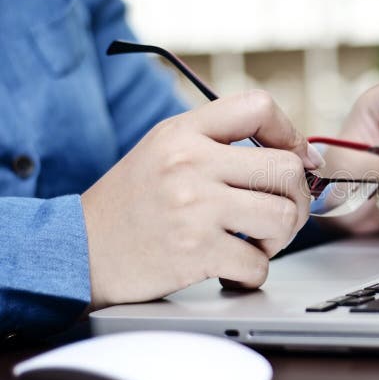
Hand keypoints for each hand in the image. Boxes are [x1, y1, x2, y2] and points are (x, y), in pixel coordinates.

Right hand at [81, 91, 322, 308]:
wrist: (78, 252)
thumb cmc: (131, 204)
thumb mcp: (165, 150)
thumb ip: (221, 143)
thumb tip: (300, 156)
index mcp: (183, 132)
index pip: (258, 106)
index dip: (292, 134)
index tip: (300, 159)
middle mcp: (190, 163)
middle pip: (286, 169)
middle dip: (296, 198)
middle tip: (280, 214)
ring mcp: (194, 207)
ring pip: (283, 216)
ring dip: (279, 237)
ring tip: (255, 242)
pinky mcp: (196, 251)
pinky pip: (259, 264)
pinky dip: (253, 273)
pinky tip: (232, 269)